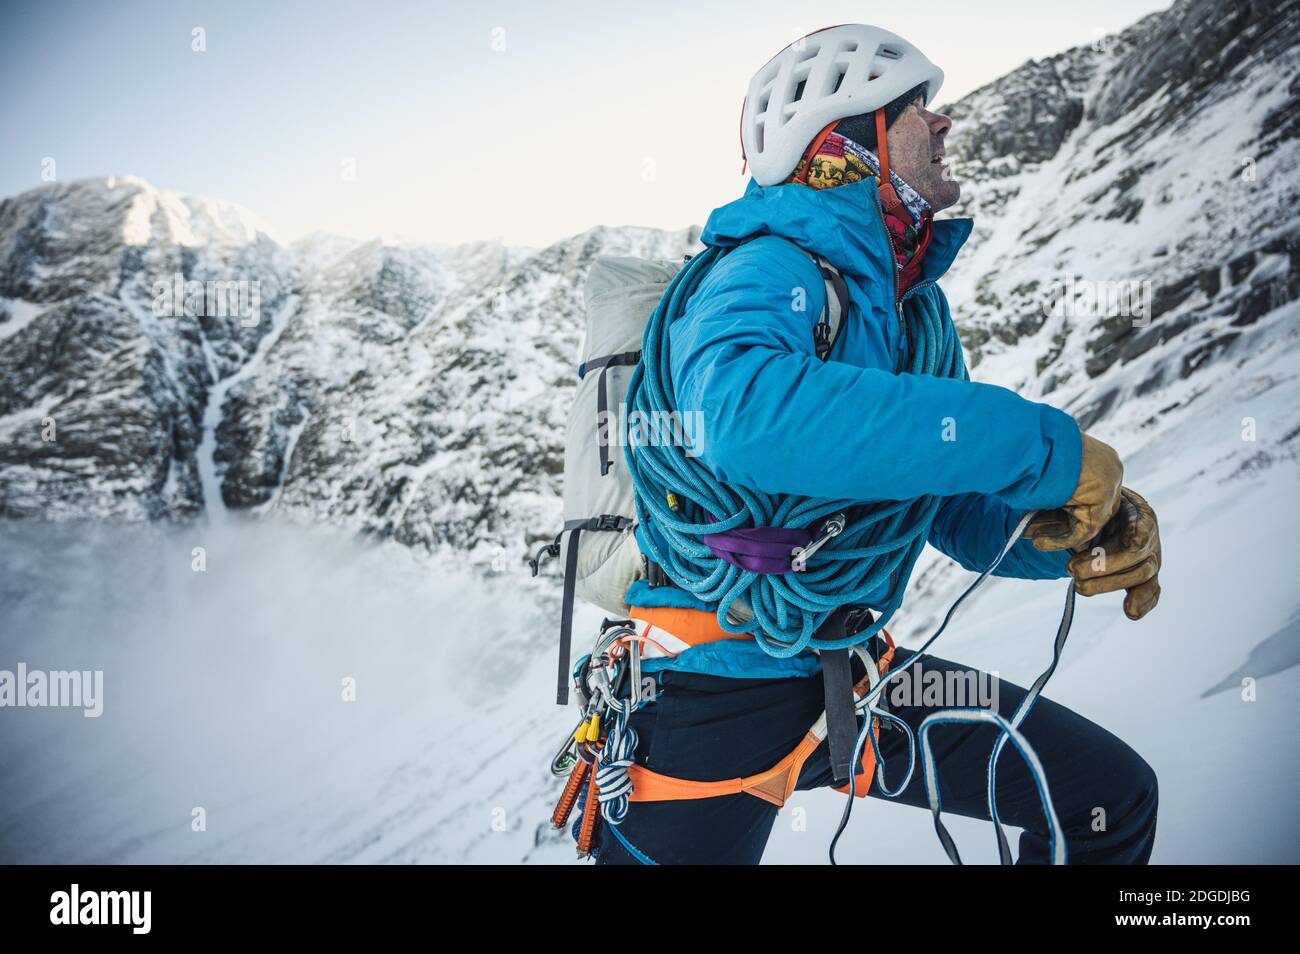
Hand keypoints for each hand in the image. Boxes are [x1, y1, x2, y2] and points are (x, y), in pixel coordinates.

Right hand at [1025, 432, 1123, 551]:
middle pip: (1090, 508)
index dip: (1063, 512)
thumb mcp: (1046, 471)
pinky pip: (1086, 527)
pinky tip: (1040, 542)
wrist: (1031, 443)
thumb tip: (1044, 507)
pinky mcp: (1104, 496)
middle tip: (1036, 534)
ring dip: (1059, 534)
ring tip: (1035, 540)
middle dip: (1061, 525)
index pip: (1089, 493)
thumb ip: (1055, 489)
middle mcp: (1109, 468)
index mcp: (1098, 457)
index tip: (1041, 522)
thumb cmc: (1029, 452)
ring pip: (1088, 520)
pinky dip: (1063, 539)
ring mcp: (1110, 481)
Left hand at [1066, 487, 1161, 619]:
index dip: (1139, 530)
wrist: (1092, 526)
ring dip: (1109, 584)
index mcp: (1133, 510)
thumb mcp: (1075, 510)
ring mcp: (1148, 557)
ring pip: (1141, 573)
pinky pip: (1150, 590)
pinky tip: (1130, 612)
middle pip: (1138, 553)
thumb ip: (1059, 519)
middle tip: (1072, 569)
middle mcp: (1145, 535)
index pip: (1143, 520)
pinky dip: (1142, 601)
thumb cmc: (1085, 513)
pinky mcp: (1144, 577)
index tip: (1132, 540)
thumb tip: (1029, 534)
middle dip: (1106, 564)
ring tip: (1079, 587)